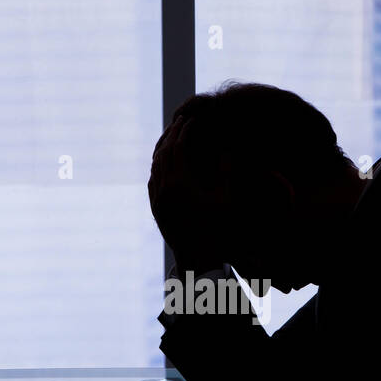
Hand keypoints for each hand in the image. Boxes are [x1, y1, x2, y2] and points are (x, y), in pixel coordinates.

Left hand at [149, 115, 227, 273]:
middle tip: (181, 121)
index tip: (193, 120)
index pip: (179, 147)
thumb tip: (228, 150)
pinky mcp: (156, 209)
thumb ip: (226, 173)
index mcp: (181, 184)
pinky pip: (153, 181)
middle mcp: (165, 189)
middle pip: (165, 153)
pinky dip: (158, 167)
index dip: (186, 131)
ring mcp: (158, 200)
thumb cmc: (219, 231)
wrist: (198, 260)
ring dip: (164, 149)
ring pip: (155, 166)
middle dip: (173, 135)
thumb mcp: (227, 200)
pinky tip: (164, 164)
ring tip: (173, 138)